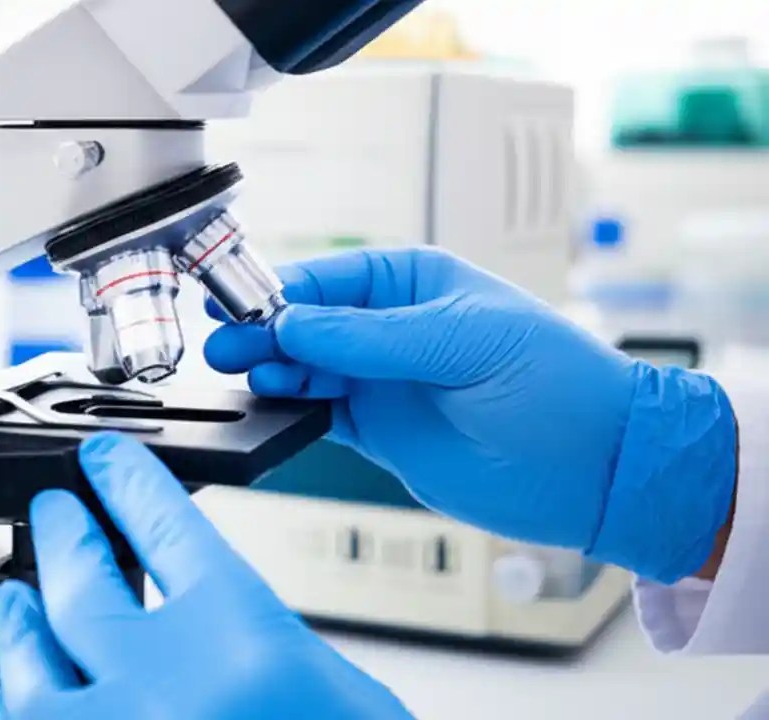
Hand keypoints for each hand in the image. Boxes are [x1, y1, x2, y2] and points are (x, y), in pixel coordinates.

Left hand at [0, 433, 413, 719]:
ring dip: (22, 617)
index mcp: (242, 648)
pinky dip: (24, 701)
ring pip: (29, 660)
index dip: (128, 482)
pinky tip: (22, 686)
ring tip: (19, 591)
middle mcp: (163, 691)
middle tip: (56, 509)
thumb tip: (199, 612)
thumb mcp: (338, 696)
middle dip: (65, 533)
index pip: (166, 527)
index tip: (106, 463)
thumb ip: (257, 646)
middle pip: (83, 579)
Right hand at [205, 248, 737, 582]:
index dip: (284, 288)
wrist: (598, 469)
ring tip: (237, 372)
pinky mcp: (379, 430)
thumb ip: (372, 338)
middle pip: (307, 321)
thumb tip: (295, 324)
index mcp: (417, 283)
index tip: (244, 303)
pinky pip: (318, 411)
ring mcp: (383, 380)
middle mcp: (392, 328)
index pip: (333, 277)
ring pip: (305, 367)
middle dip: (264, 329)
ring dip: (270, 368)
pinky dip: (289, 408)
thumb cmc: (558, 384)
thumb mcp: (464, 343)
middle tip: (225, 343)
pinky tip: (267, 402)